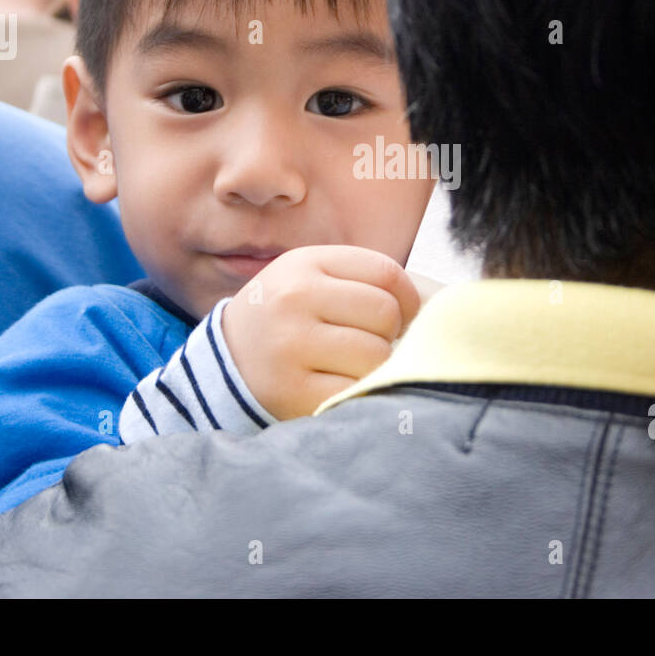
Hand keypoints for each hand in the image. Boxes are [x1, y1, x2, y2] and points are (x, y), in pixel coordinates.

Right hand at [222, 245, 421, 419]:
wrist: (228, 362)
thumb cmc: (289, 317)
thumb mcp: (311, 277)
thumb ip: (362, 279)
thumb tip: (427, 309)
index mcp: (305, 264)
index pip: (387, 274)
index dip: (408, 298)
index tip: (401, 315)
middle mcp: (294, 299)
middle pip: (385, 313)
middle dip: (389, 332)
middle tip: (370, 341)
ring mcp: (291, 345)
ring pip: (376, 355)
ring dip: (376, 365)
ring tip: (353, 363)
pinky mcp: (292, 391)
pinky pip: (356, 390)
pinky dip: (358, 391)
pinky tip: (341, 385)